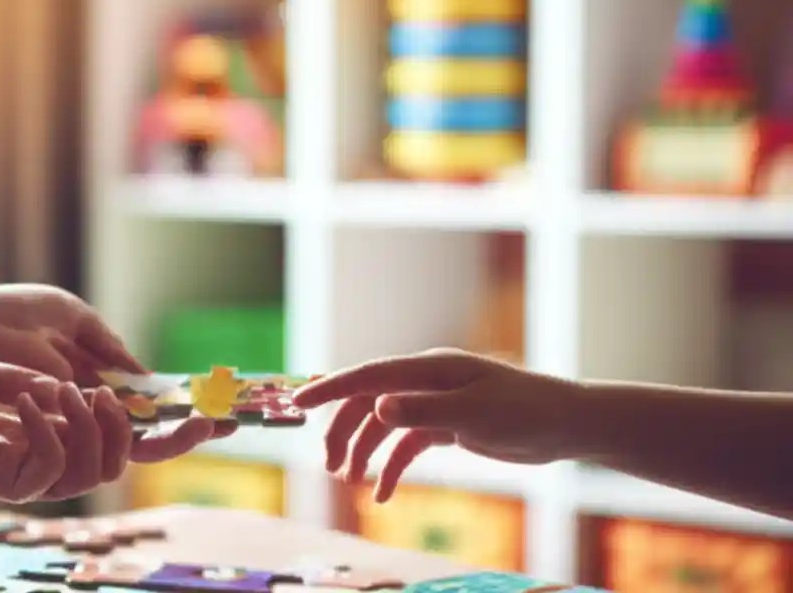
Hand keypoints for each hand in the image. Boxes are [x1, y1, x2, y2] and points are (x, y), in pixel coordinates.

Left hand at [0, 303, 224, 502]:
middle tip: (203, 419)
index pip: (131, 423)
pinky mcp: (3, 474)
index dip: (177, 423)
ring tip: (67, 389)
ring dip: (101, 426)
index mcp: (65, 403)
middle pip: (132, 456)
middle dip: (172, 439)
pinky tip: (24, 400)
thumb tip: (136, 366)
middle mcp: (54, 438)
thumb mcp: (35, 310)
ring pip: (104, 468)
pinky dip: (54, 430)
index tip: (222, 415)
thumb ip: (90, 332)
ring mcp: (30, 460)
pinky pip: (57, 471)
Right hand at [292, 349, 582, 502]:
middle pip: (367, 402)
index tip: (297, 402)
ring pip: (382, 424)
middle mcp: (425, 381)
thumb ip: (424, 410)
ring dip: (364, 451)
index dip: (330, 388)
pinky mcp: (447, 425)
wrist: (567, 425)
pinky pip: (406, 445)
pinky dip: (391, 467)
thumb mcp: (474, 414)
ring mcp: (434, 402)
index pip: (368, 375)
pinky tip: (383, 494)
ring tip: (349, 481)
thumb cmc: (526, 411)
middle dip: (343, 432)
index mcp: (428, 369)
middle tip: (329, 466)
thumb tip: (376, 407)